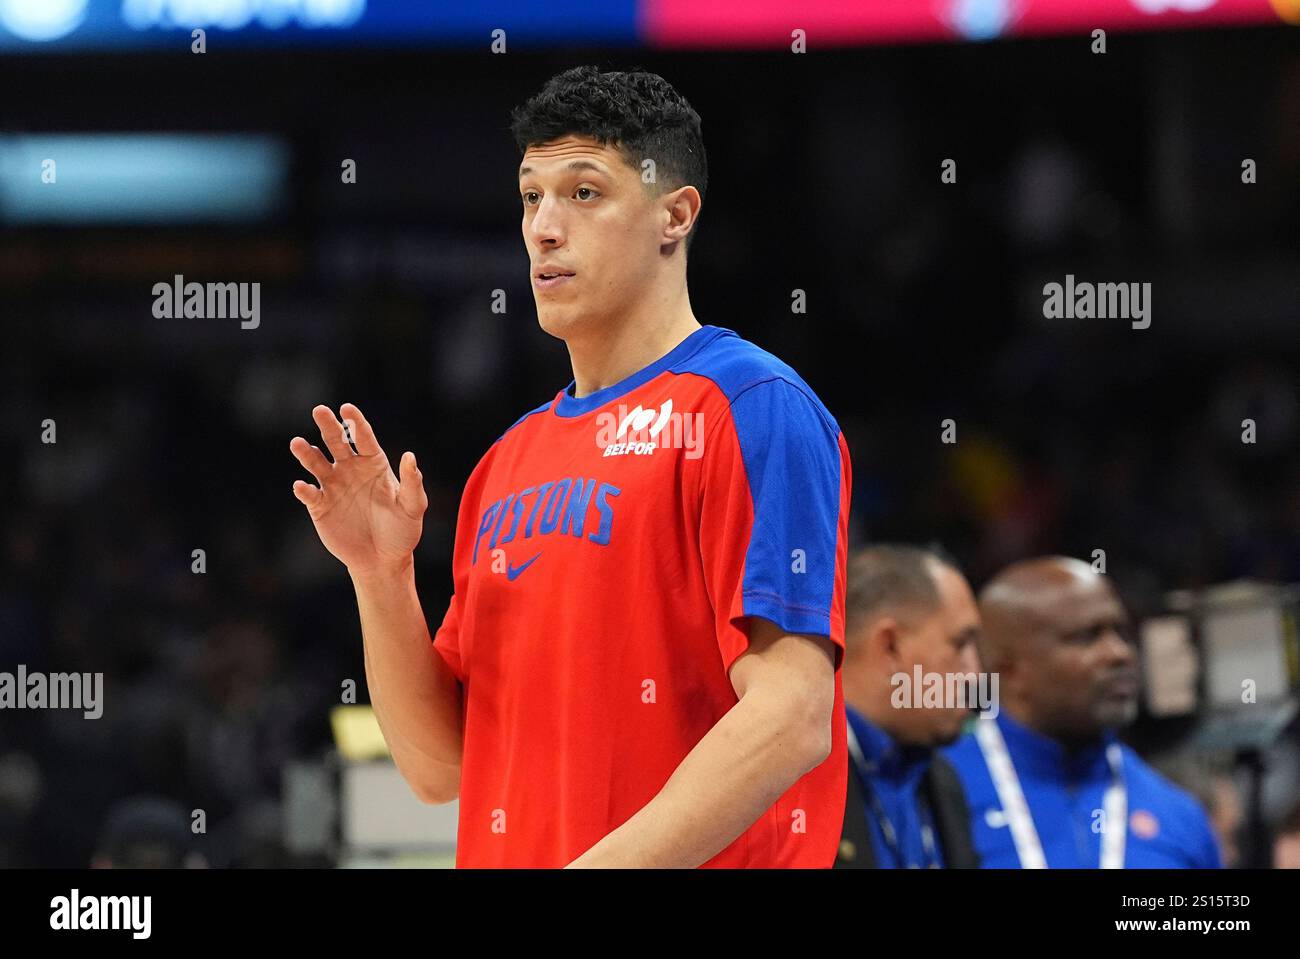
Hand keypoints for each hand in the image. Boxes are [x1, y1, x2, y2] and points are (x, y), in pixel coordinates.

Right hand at [290, 403, 427, 576]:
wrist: (383, 559)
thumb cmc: (402, 530)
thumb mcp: (413, 507)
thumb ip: (412, 482)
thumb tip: (410, 456)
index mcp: (373, 463)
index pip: (363, 437)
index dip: (356, 422)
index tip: (347, 408)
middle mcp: (350, 469)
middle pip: (336, 441)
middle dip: (328, 425)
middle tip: (319, 410)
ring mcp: (333, 486)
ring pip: (316, 463)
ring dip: (306, 453)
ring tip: (297, 443)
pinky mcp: (320, 506)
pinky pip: (309, 494)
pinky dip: (304, 489)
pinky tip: (302, 486)